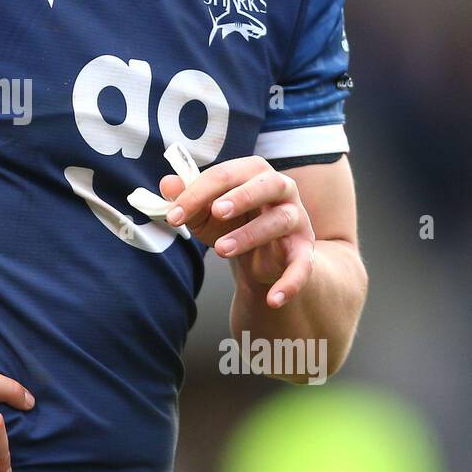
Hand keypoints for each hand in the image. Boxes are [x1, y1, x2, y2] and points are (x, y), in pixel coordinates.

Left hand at [159, 155, 315, 307]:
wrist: (261, 258)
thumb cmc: (230, 224)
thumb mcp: (204, 214)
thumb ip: (187, 198)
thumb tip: (167, 184)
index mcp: (253, 172)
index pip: (226, 174)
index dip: (198, 193)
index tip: (173, 216)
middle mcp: (282, 189)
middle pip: (268, 184)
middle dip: (242, 196)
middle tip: (216, 211)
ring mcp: (296, 219)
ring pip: (280, 221)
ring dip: (251, 235)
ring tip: (221, 249)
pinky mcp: (304, 250)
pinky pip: (303, 265)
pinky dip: (291, 282)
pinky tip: (273, 299)